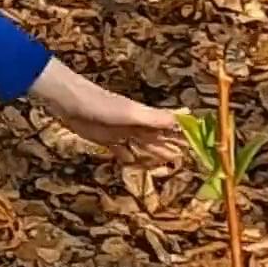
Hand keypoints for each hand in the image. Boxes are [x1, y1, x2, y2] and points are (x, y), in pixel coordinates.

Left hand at [29, 57, 184, 165]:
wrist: (70, 102)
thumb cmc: (102, 105)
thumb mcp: (131, 112)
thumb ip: (155, 119)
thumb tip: (184, 121)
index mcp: (145, 118)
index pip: (169, 128)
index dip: (182, 136)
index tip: (197, 145)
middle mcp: (137, 125)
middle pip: (157, 138)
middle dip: (170, 148)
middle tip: (185, 159)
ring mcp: (121, 132)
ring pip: (142, 145)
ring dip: (153, 154)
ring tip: (166, 164)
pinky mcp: (106, 139)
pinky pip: (122, 151)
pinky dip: (129, 157)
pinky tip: (134, 164)